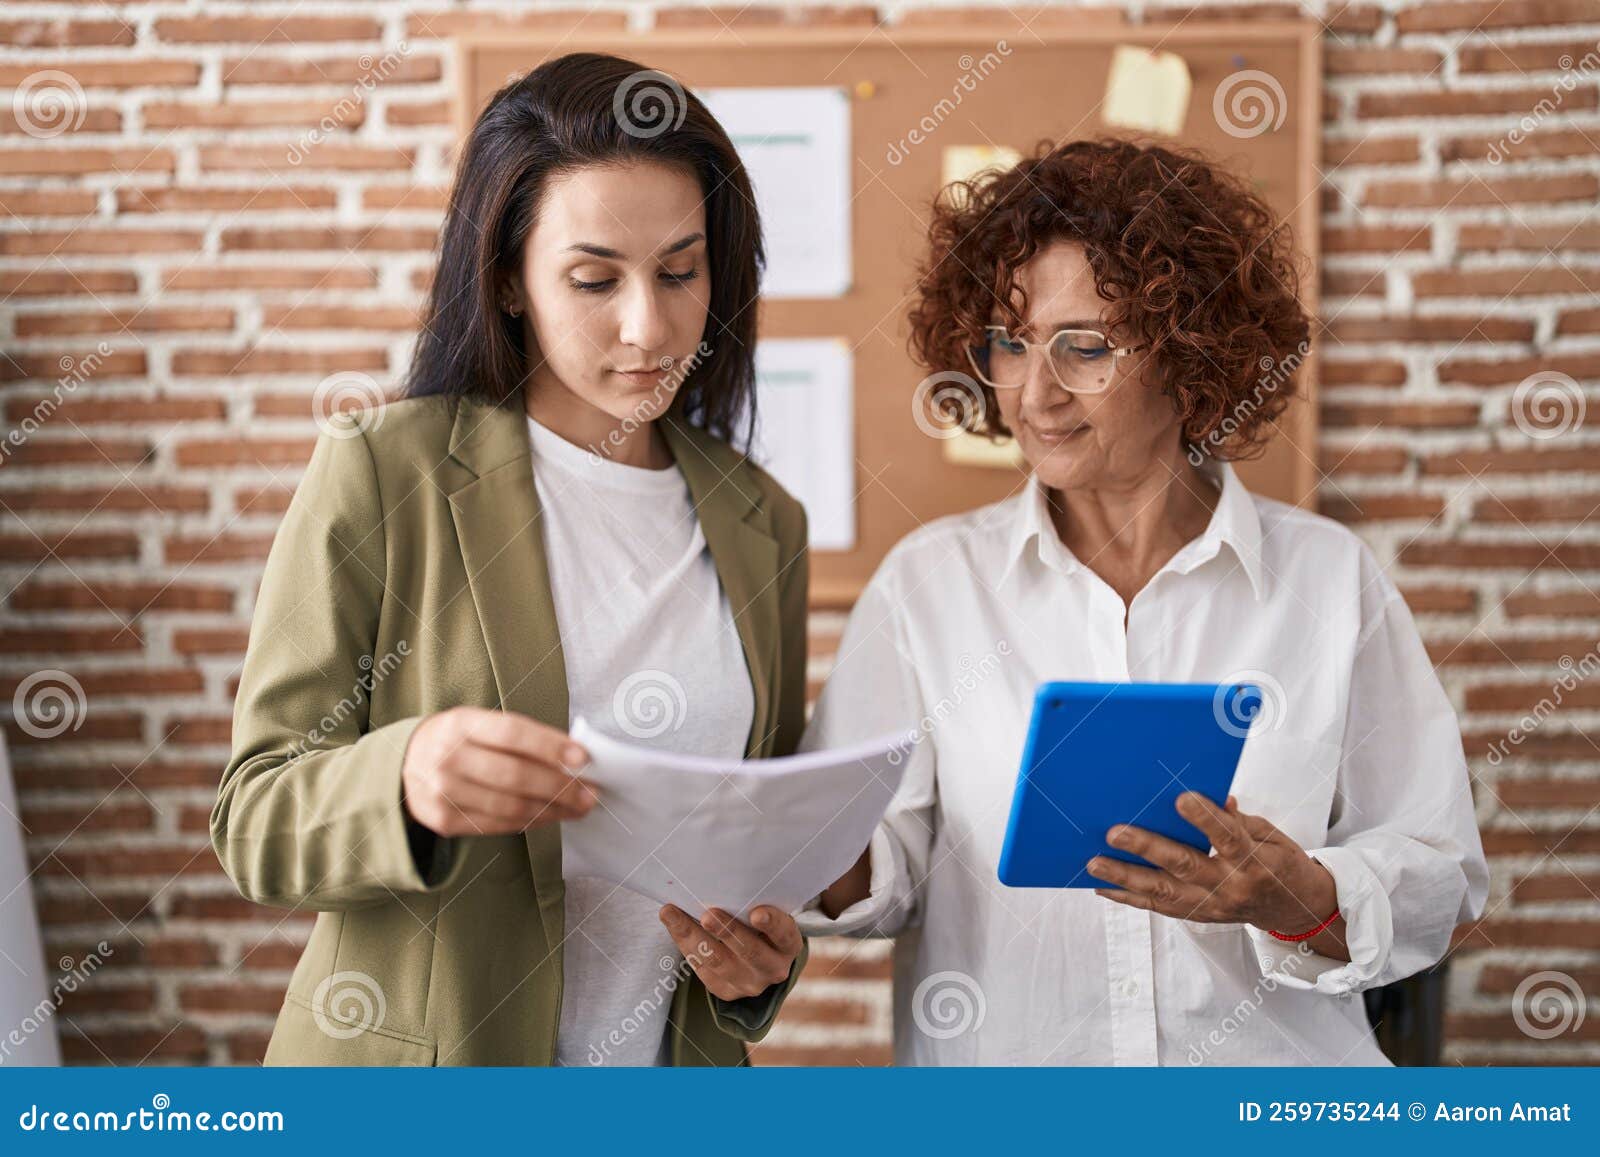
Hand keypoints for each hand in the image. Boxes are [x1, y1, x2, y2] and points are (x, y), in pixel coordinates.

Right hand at [401, 706, 595, 836]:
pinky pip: (498, 825)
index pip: (513, 734)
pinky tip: (550, 816)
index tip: (584, 758)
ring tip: (577, 807)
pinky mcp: (443, 820)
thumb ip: (519, 738)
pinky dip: (531, 822)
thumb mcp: (479, 724)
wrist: (405, 763)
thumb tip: (573, 758)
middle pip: (516, 776)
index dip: (551, 746)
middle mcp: (448, 757)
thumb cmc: (457, 740)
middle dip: (561, 787)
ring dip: (552, 810)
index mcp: (461, 723)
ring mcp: (443, 792)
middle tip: (590, 793)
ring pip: (510, 807)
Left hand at [658, 904, 801, 1000]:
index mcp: (788, 945)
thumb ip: (754, 902)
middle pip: (749, 951)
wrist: (758, 958)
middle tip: (708, 914)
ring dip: (692, 935)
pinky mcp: (726, 991)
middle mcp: (773, 968)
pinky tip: (672, 923)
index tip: (757, 913)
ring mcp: (749, 983)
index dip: (771, 924)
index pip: (784, 934)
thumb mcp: (768, 913)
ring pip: (717, 961)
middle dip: (727, 931)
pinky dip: (684, 943)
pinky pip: (702, 969)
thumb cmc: (761, 925)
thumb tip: (720, 880)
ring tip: (673, 914)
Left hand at [1089, 793, 1340, 938]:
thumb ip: (1240, 821)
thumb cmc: (1282, 864)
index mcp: (1255, 862)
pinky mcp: (1198, 916)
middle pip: (1185, 867)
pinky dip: (1129, 898)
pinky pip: (1158, 908)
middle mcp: (1230, 887)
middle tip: (1115, 833)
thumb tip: (1217, 800)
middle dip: (1147, 848)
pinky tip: (1104, 886)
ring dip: (1125, 877)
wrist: (1294, 910)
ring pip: (1163, 893)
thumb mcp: (1273, 836)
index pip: (1229, 838)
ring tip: (1095, 863)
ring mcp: (1211, 906)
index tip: (1181, 798)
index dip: (1206, 819)